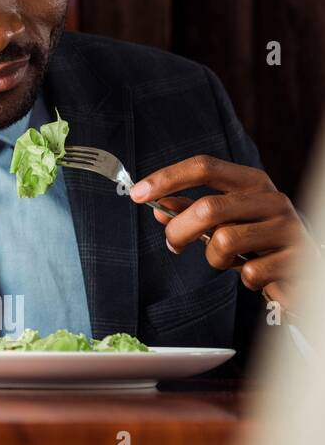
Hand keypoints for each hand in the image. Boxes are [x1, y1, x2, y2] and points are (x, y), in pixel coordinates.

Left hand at [129, 155, 312, 307]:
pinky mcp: (295, 258)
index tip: (136, 194)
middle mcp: (272, 199)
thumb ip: (193, 210)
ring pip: (224, 242)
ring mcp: (287, 228)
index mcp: (251, 182)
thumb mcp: (227, 219)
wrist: (307, 267)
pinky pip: (248, 272)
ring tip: (226, 260)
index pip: (204, 167)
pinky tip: (253, 273)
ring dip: (213, 258)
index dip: (167, 178)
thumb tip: (157, 206)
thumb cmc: (258, 239)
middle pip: (208, 208)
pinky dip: (242, 277)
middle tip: (173, 244)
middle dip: (178, 230)